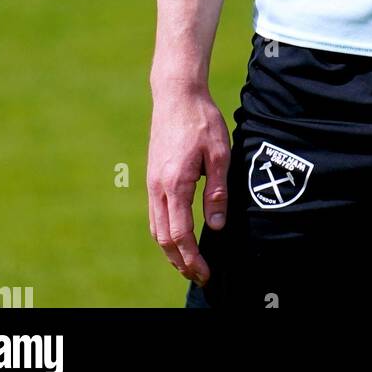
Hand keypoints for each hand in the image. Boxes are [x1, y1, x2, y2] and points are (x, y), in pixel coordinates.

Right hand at [147, 87, 230, 284]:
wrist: (176, 94)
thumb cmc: (201, 120)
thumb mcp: (219, 153)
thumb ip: (217, 190)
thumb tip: (215, 225)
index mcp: (175, 183)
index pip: (180, 234)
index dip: (192, 258)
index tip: (205, 273)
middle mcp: (157, 187)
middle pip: (164, 238)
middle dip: (181, 262)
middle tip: (200, 276)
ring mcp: (151, 182)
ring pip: (156, 228)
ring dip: (170, 251)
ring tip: (189, 264)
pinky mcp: (152, 176)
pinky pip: (154, 214)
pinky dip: (164, 233)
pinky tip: (176, 238)